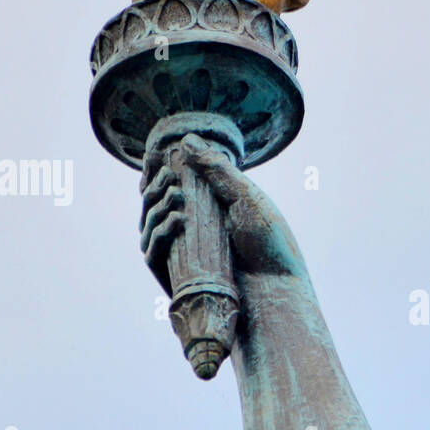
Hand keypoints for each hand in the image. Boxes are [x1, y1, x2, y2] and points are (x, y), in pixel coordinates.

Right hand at [140, 133, 307, 292]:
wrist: (279, 289)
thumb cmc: (270, 244)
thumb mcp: (245, 197)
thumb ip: (217, 169)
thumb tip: (187, 140)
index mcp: (206, 212)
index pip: (171, 187)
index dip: (159, 170)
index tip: (157, 153)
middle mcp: (190, 233)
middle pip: (154, 205)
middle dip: (155, 186)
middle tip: (168, 174)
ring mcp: (182, 256)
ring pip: (149, 226)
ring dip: (156, 206)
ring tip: (175, 193)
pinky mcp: (176, 278)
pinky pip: (154, 254)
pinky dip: (159, 233)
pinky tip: (176, 218)